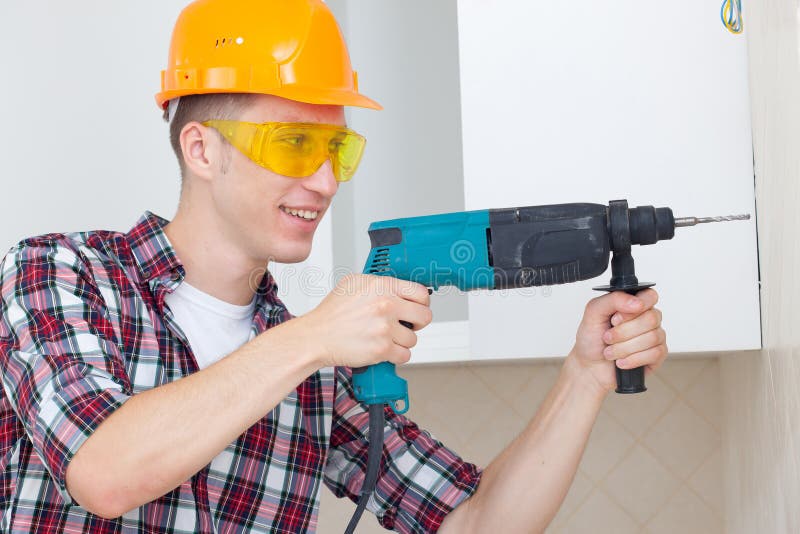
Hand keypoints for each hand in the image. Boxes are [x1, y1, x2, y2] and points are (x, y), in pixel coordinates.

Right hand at [298, 274, 432, 367]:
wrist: (316, 337)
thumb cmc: (332, 314)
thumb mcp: (353, 284)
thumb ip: (379, 283)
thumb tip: (398, 287)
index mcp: (382, 286)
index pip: (420, 293)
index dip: (422, 303)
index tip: (418, 308)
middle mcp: (386, 305)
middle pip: (425, 316)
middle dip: (418, 323)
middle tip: (408, 325)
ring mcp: (385, 328)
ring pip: (413, 338)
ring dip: (402, 341)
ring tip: (385, 337)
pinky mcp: (382, 349)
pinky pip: (404, 355)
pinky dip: (396, 355)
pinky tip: (384, 349)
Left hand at [569, 289, 667, 392]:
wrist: (589, 366)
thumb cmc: (592, 339)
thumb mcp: (593, 312)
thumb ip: (613, 299)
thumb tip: (636, 302)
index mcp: (634, 304)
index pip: (649, 296)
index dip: (635, 307)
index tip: (615, 319)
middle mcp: (647, 318)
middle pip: (651, 318)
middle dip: (623, 332)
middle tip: (607, 337)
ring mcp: (655, 336)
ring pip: (652, 337)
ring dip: (624, 347)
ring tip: (610, 352)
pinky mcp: (657, 355)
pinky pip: (654, 353)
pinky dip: (633, 359)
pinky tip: (621, 361)